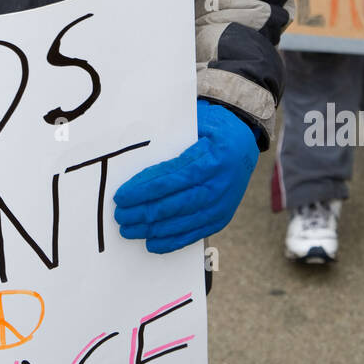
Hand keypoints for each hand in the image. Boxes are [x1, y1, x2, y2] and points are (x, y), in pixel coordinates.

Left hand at [114, 101, 258, 252]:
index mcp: (212, 158)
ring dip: (152, 228)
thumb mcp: (199, 121)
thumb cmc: (215, 130)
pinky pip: (194, 233)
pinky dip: (172, 240)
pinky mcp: (221, 217)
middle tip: (119, 215)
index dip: (144, 190)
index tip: (121, 196)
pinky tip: (151, 242)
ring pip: (181, 222)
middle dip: (142, 212)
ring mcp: (221, 205)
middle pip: (173, 204)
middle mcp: (218, 185)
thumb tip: (138, 148)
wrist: (245, 146)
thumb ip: (173, 134)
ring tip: (128, 229)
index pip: (171, 178)